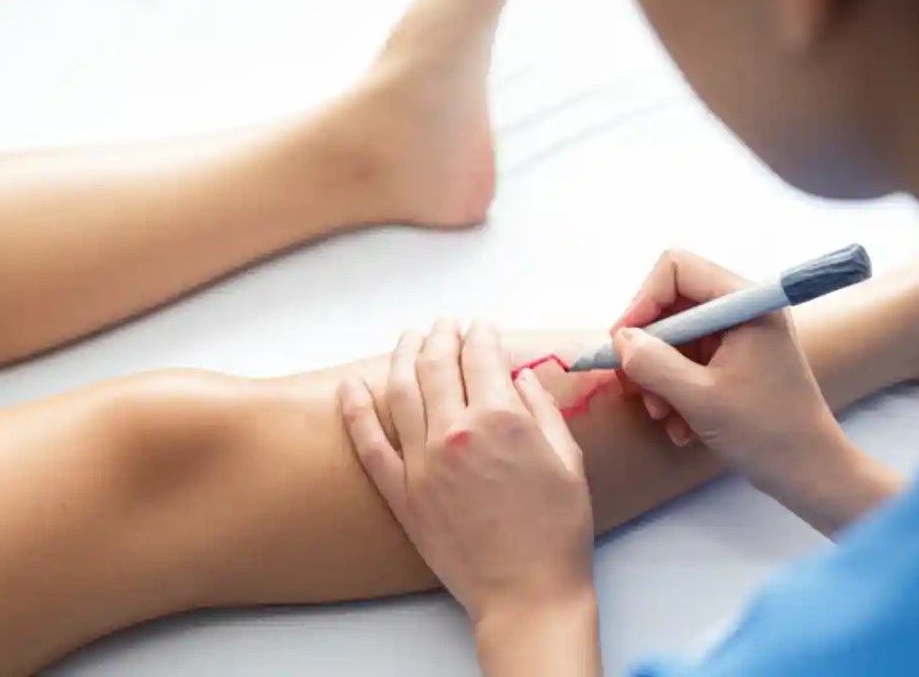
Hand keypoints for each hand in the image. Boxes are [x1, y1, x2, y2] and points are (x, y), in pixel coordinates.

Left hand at [338, 319, 593, 624]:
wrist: (527, 593)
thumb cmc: (557, 531)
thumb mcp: (567, 460)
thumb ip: (542, 410)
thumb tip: (522, 375)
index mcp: (501, 420)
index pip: (482, 356)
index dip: (482, 333)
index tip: (482, 326)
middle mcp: (455, 433)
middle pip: (437, 364)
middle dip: (442, 335)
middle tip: (445, 324)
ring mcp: (422, 463)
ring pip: (401, 391)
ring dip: (402, 356)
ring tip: (409, 338)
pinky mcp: (402, 494)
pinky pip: (369, 444)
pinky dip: (355, 410)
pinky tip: (351, 386)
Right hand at [610, 250, 847, 495]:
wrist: (810, 472)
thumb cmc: (766, 431)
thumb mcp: (700, 399)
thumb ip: (653, 364)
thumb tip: (619, 340)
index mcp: (745, 303)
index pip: (677, 269)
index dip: (643, 301)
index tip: (623, 344)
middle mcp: (743, 309)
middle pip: (672, 305)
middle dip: (650, 349)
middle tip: (636, 388)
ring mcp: (741, 336)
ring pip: (676, 338)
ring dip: (659, 378)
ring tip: (662, 416)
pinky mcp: (736, 361)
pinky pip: (689, 362)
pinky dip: (676, 391)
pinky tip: (680, 426)